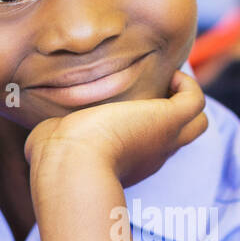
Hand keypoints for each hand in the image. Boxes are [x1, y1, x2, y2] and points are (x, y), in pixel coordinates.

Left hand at [24, 69, 207, 189]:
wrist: (73, 166)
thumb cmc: (55, 162)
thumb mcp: (52, 146)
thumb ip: (52, 138)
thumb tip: (43, 134)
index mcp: (125, 162)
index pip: (145, 146)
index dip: (142, 126)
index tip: (126, 107)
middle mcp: (150, 154)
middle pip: (179, 139)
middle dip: (171, 113)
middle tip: (155, 89)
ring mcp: (162, 139)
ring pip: (196, 124)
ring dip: (184, 99)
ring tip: (166, 80)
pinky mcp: (168, 121)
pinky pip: (194, 101)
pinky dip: (187, 86)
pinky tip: (169, 74)